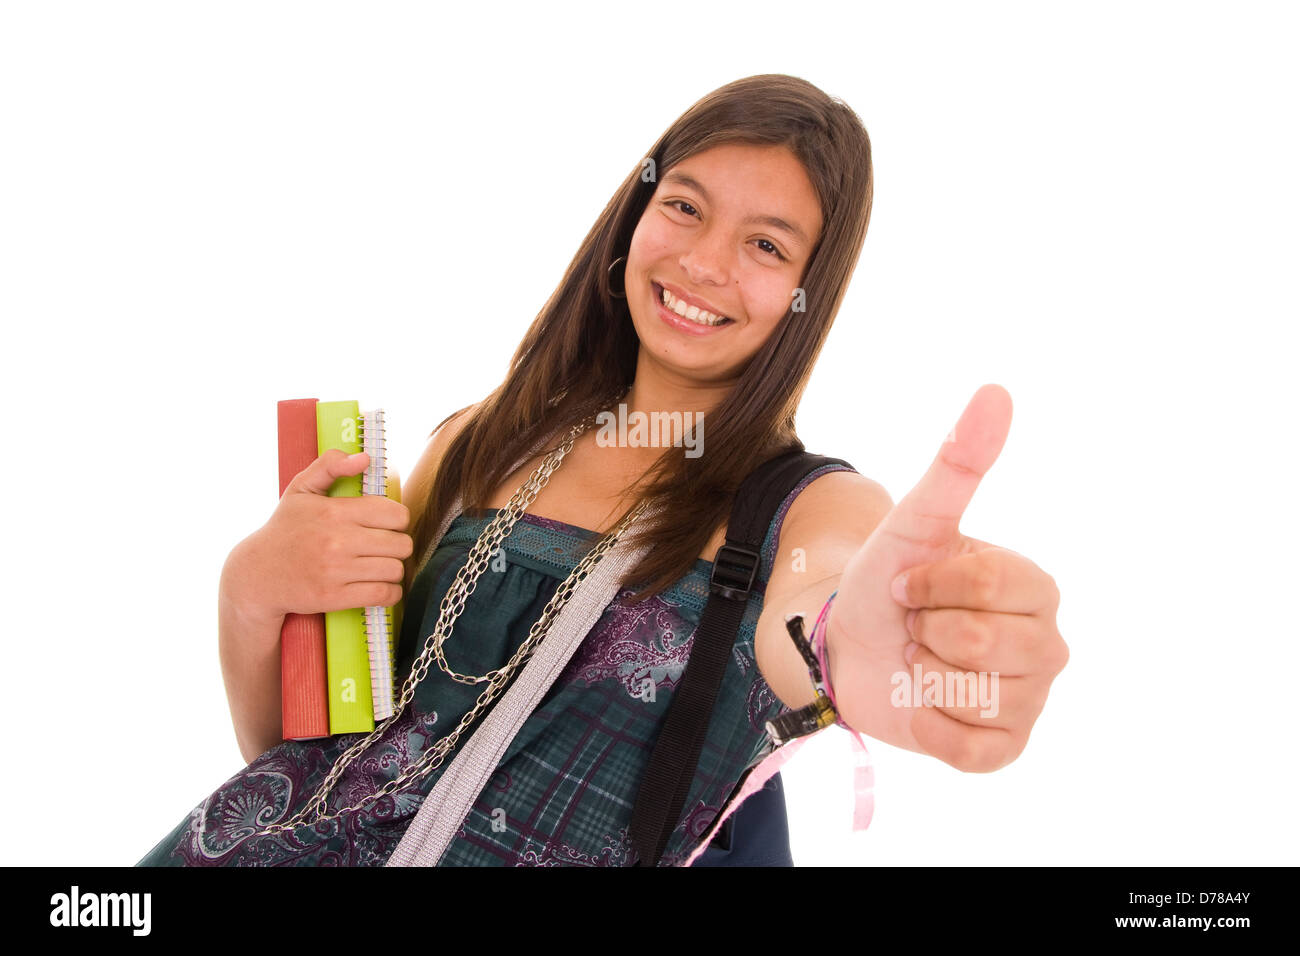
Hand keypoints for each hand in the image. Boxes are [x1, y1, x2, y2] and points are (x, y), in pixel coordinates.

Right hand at [229, 449, 412, 619]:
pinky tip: (380, 586)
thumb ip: (330, 465)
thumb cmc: (285, 529)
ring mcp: (336, 571)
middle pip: (401, 544)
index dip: (397, 520)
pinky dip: (390, 593)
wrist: (257, 574)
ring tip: (381, 566)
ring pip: (395, 570)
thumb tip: (364, 457)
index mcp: (334, 512)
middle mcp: (337, 541)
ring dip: (394, 570)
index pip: (395, 515)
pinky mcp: (334, 597)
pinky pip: (383, 595)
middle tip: (384, 547)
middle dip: (397, 545)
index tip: (386, 525)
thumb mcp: (301, 489)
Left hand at [828, 385, 1066, 770]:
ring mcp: (1030, 700)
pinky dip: (931, 726)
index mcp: (1037, 588)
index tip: (912, 585)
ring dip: (923, 675)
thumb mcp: (915, 521)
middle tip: (918, 627)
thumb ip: (957, 463)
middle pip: (981, 644)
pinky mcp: (1003, 749)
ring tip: (921, 660)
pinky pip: (972, 750)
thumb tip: (996, 391)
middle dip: (926, 631)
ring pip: (973, 696)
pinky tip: (922, 702)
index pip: (988, 589)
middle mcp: (1047, 646)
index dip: (930, 585)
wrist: (850, 646)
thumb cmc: (889, 581)